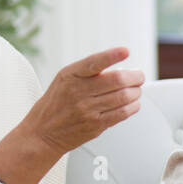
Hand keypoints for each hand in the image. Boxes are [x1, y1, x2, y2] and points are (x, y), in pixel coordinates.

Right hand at [23, 46, 144, 153]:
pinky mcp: (95, 125)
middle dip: (135, 76)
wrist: (43, 132)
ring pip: (124, 96)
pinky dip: (133, 106)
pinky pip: (122, 113)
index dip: (112, 56)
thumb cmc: (56, 102)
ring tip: (136, 90)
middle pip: (117, 80)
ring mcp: (87, 109)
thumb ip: (88, 71)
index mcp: (71, 75)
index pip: (94, 62)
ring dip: (136, 92)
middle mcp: (79, 91)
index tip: (125, 51)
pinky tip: (133, 103)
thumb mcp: (65, 79)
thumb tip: (121, 67)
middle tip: (139, 76)